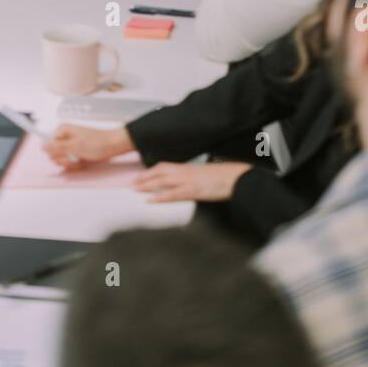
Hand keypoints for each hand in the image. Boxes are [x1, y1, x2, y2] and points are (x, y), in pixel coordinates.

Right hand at [44, 124, 132, 168]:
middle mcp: (64, 137)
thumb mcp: (75, 146)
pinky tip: (83, 161)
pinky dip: (76, 164)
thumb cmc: (97, 143)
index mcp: (62, 130)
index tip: (66, 154)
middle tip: (76, 156)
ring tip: (81, 158)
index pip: (47, 145)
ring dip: (71, 163)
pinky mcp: (74, 152)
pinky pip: (68, 162)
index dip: (55, 152)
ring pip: (61, 160)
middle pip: (53, 154)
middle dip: (65, 159)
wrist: (112, 146)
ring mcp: (69, 145)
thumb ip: (57, 147)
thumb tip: (42, 146)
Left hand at [134, 160, 250, 202]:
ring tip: (134, 189)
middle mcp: (184, 172)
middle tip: (132, 183)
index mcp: (188, 168)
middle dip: (144, 177)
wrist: (235, 177)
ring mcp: (187, 181)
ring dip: (146, 185)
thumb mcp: (205, 175)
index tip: (141, 174)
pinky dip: (158, 197)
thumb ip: (193, 178)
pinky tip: (149, 200)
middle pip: (159, 172)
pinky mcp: (192, 191)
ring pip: (161, 181)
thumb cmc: (223, 177)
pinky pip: (171, 194)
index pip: (165, 166)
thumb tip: (187, 183)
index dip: (151, 171)